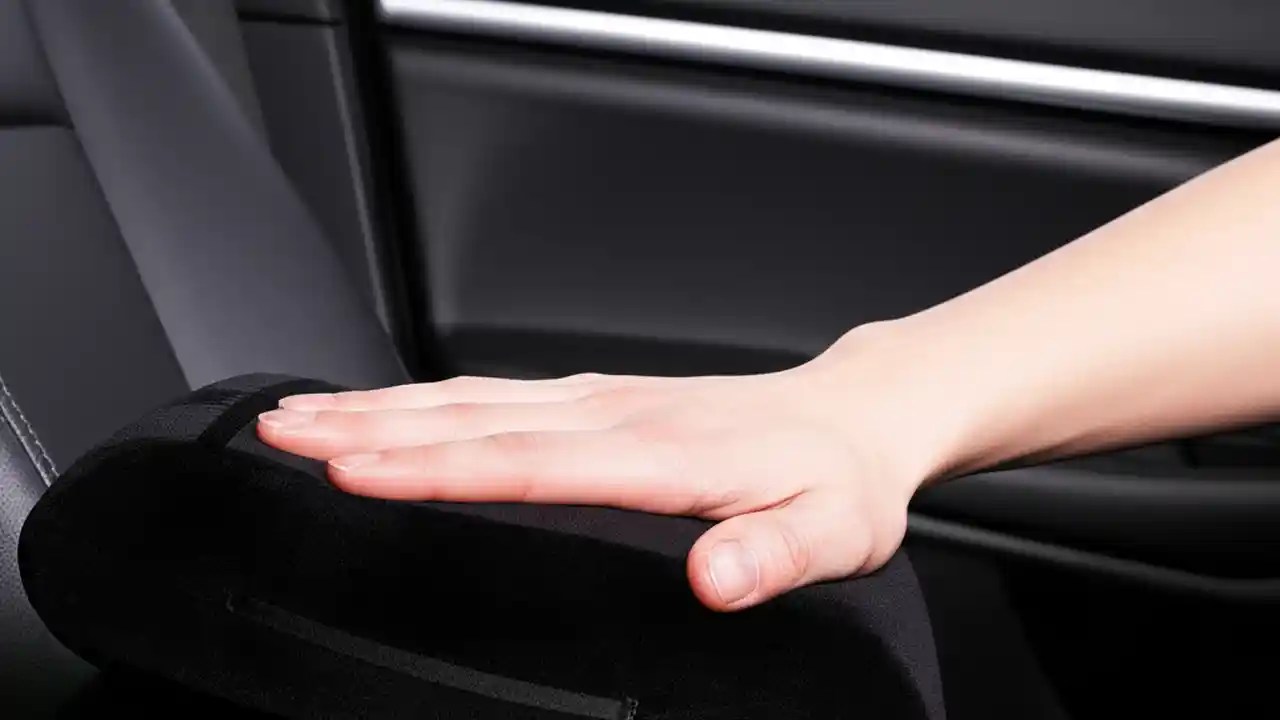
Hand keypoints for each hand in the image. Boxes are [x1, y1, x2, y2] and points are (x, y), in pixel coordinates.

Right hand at [257, 326, 940, 610]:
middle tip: (280, 431)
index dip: (433, 468)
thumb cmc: (838, 481)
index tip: (351, 469)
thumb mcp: (830, 533)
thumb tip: (713, 578)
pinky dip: (427, 397)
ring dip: (381, 404)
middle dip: (368, 424)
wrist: (855, 414)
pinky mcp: (602, 397)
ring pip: (472, 396)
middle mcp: (617, 414)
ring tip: (303, 412)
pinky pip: (498, 391)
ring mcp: (604, 399)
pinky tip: (390, 407)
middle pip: (472, 416)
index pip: (526, 462)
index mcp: (661, 454)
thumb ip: (771, 557)